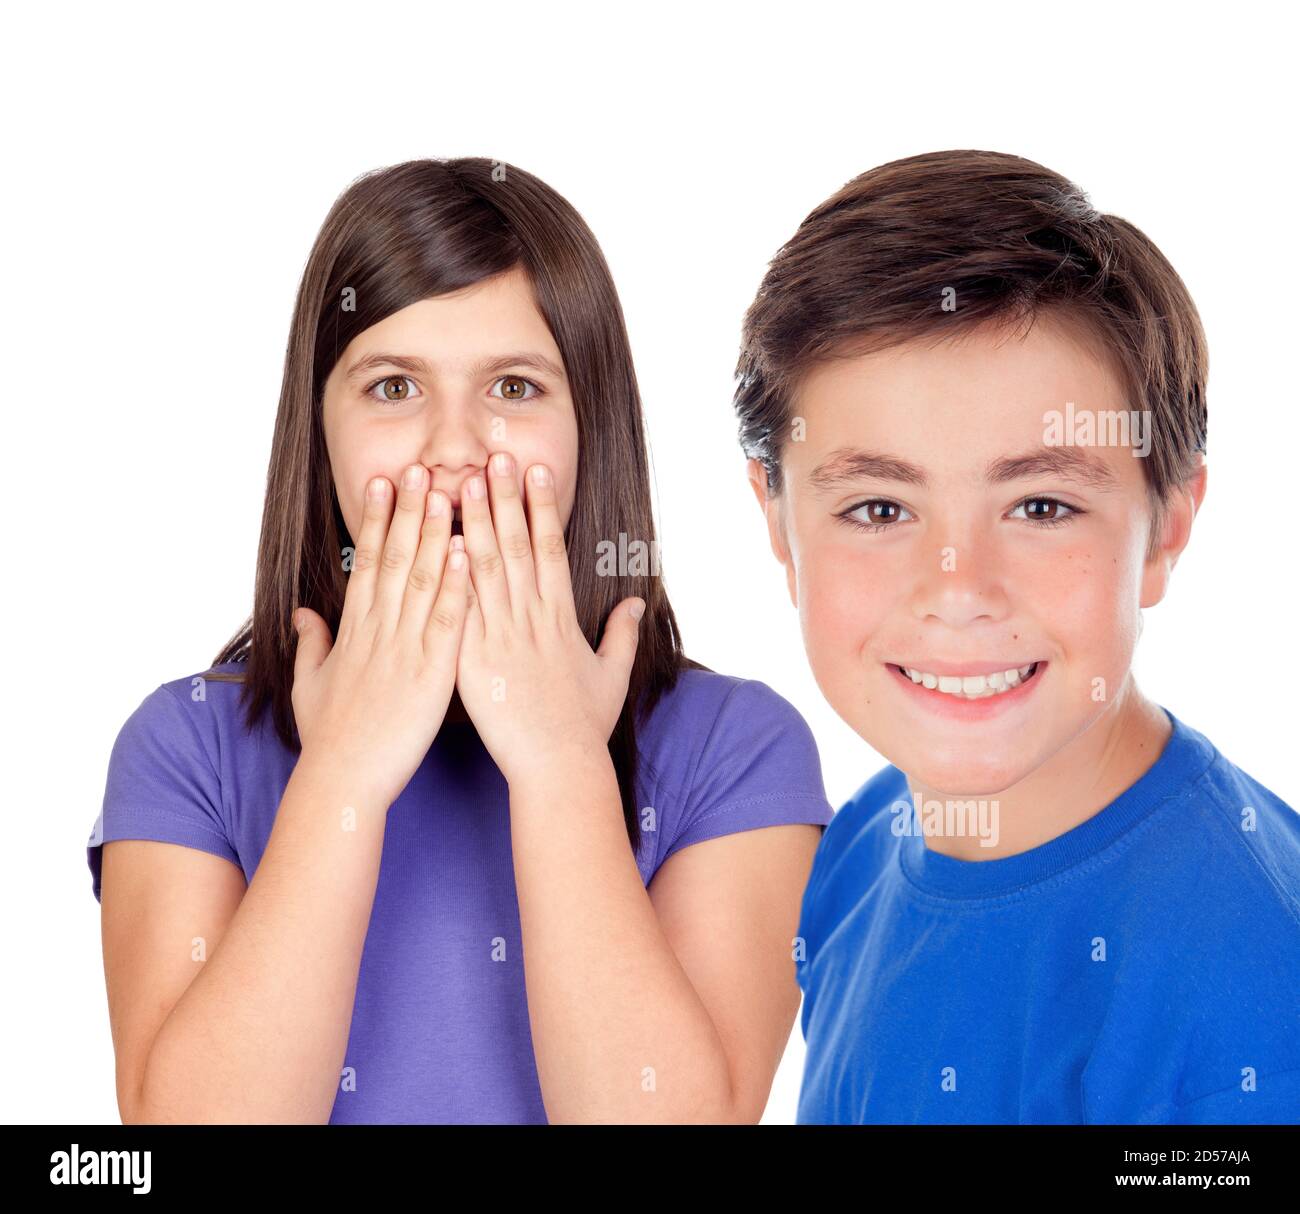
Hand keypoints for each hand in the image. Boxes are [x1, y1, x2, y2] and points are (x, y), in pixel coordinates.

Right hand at [291, 464, 470, 808]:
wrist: (343, 780)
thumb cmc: (330, 738)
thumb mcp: (311, 684)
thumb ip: (311, 644)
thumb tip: (304, 613)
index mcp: (354, 630)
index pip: (367, 562)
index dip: (376, 520)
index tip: (383, 483)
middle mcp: (378, 631)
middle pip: (394, 558)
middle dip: (406, 511)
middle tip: (418, 466)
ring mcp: (404, 649)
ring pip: (422, 580)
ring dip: (435, 534)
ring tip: (447, 491)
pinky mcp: (429, 674)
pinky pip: (445, 622)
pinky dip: (456, 587)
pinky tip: (467, 554)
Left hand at [455, 452, 644, 786]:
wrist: (558, 766)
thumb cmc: (584, 726)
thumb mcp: (613, 675)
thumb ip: (622, 635)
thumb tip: (637, 603)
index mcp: (560, 618)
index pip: (550, 548)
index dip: (541, 506)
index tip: (535, 470)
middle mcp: (530, 619)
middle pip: (516, 545)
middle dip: (504, 497)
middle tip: (493, 455)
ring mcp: (500, 637)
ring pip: (485, 568)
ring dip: (474, 521)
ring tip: (463, 481)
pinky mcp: (473, 661)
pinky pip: (459, 609)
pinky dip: (450, 575)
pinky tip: (440, 542)